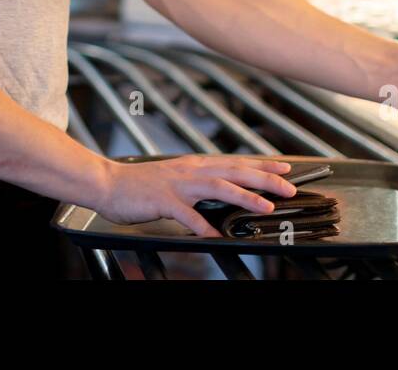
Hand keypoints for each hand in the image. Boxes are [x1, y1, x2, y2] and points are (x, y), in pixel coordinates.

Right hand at [96, 155, 297, 237]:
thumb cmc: (141, 185)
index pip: (236, 163)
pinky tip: (215, 235)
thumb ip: (199, 185)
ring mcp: (178, 185)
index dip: (262, 166)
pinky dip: (202, 225)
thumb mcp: (176, 179)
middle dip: (265, 179)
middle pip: (235, 172)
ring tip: (265, 206)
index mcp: (195, 166)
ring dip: (245, 196)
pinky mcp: (163, 200)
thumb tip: (223, 191)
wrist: (109, 183)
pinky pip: (187, 214)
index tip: (286, 168)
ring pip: (218, 187)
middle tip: (289, 187)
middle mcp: (191, 171)